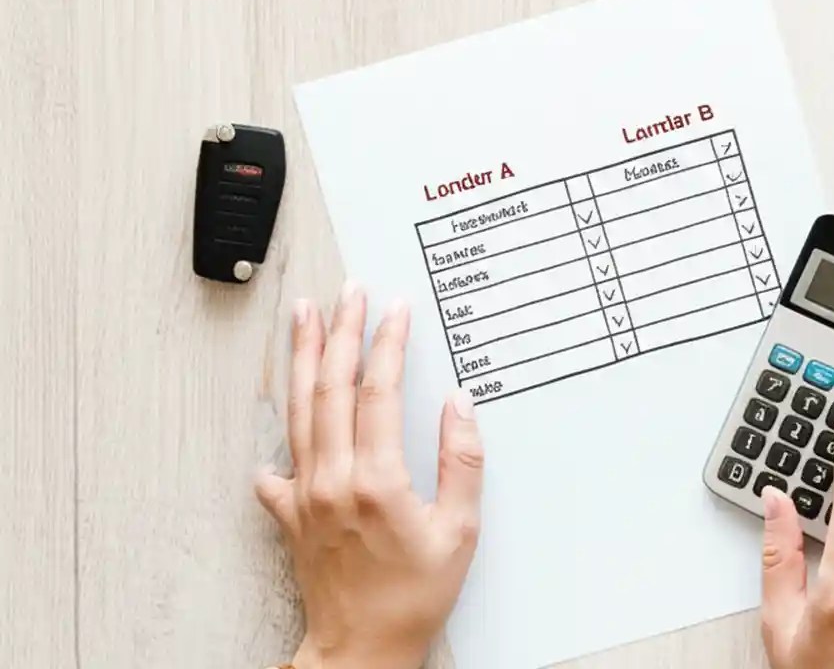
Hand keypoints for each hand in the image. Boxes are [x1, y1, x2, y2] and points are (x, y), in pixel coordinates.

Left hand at [255, 283, 484, 668]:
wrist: (362, 648)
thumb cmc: (415, 596)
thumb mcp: (460, 532)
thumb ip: (462, 462)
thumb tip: (460, 404)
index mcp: (376, 480)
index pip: (379, 391)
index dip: (388, 343)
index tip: (396, 308)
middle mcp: (332, 478)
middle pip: (331, 387)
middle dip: (342, 332)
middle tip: (349, 293)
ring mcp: (305, 493)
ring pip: (298, 410)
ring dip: (303, 358)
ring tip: (304, 318)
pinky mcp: (290, 512)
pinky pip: (280, 459)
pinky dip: (280, 430)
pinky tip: (279, 413)